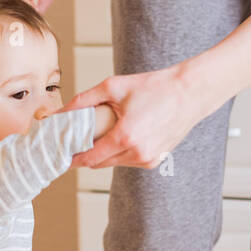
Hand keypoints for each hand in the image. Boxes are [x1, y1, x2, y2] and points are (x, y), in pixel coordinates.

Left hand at [57, 64, 208, 168]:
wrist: (190, 92)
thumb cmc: (156, 87)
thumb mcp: (114, 87)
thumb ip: (84, 100)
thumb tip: (61, 111)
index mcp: (125, 137)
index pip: (89, 158)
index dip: (72, 159)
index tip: (60, 156)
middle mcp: (137, 153)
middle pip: (99, 163)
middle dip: (85, 155)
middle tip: (74, 143)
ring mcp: (148, 159)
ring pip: (114, 163)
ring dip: (104, 153)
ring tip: (100, 135)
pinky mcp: (155, 160)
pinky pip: (129, 161)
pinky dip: (121, 152)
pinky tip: (122, 136)